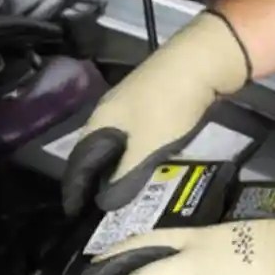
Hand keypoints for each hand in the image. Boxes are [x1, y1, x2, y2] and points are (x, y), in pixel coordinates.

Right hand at [62, 11, 250, 214]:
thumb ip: (124, 178)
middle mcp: (108, 112)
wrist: (200, 62)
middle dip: (91, 180)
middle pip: (93, 153)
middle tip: (95, 207)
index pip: (78, 163)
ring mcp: (128, 105)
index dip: (75, 189)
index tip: (74, 212)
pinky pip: (131, 137)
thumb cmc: (169, 107)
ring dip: (112, 168)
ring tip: (116, 192)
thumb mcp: (146, 149)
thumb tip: (105, 204)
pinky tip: (139, 165)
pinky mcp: (148, 103)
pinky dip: (129, 156)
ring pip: (113, 144)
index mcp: (100, 122)